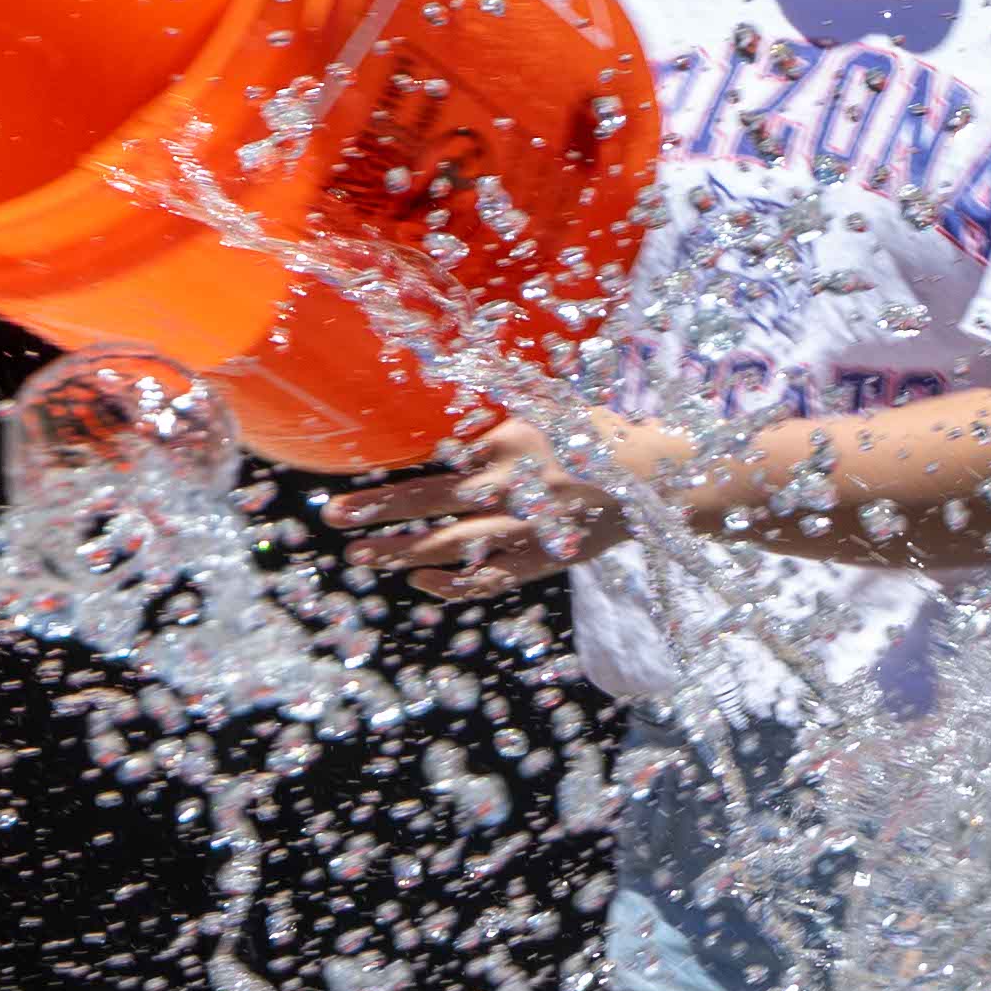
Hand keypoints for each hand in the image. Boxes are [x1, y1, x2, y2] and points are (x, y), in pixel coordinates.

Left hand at [331, 407, 690, 599]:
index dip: (392, 469)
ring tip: (359, 556)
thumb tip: (442, 406)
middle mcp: (514, 483)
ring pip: (450, 544)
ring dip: (400, 551)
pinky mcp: (540, 561)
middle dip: (378, 509)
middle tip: (333, 516)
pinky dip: (451, 584)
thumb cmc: (597, 437)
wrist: (657, 483)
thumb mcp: (546, 410)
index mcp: (512, 440)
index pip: (437, 455)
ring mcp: (526, 527)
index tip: (351, 476)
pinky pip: (486, 580)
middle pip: (431, 498)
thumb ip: (494, 420)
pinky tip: (420, 581)